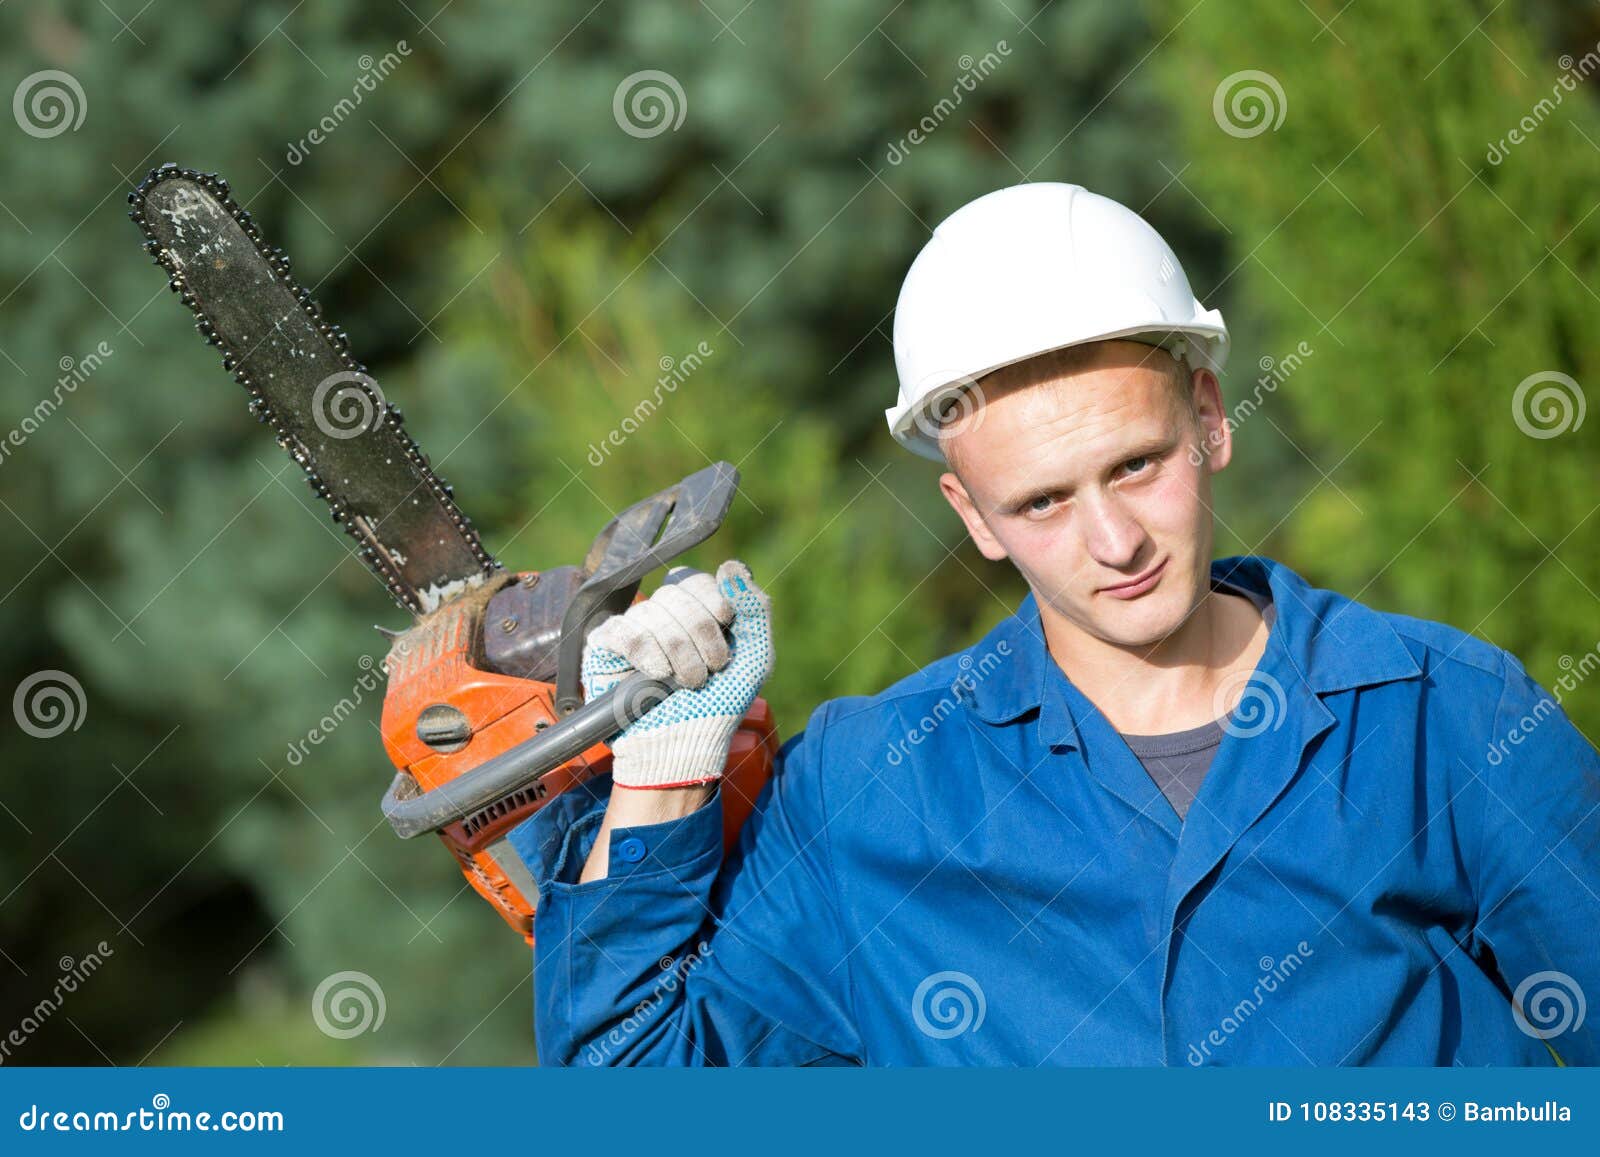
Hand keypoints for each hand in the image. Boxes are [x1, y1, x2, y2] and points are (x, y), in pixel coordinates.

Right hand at [581, 560, 773, 788]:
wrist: (686, 745)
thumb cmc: (719, 704)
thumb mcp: (755, 658)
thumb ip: (755, 609)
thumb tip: (731, 566)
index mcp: (694, 608)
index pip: (696, 579)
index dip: (714, 606)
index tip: (725, 641)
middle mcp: (660, 612)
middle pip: (675, 594)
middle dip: (700, 637)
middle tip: (709, 671)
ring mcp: (631, 627)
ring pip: (652, 613)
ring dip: (679, 655)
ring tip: (686, 683)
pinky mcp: (604, 646)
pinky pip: (623, 631)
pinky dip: (647, 655)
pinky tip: (657, 675)